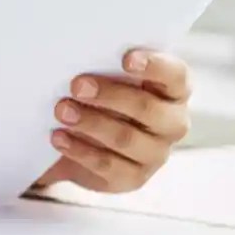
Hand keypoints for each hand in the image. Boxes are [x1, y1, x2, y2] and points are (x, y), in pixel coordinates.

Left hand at [35, 49, 190, 192]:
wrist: (91, 142)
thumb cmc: (107, 97)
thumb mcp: (111, 78)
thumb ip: (109, 67)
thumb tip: (83, 57)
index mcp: (175, 90)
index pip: (175, 75)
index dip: (154, 66)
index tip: (126, 58)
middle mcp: (173, 123)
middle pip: (148, 109)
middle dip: (111, 95)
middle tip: (77, 85)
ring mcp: (156, 154)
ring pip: (126, 138)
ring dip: (91, 123)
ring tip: (62, 110)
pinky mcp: (134, 177)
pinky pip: (108, 165)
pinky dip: (80, 150)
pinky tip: (59, 137)